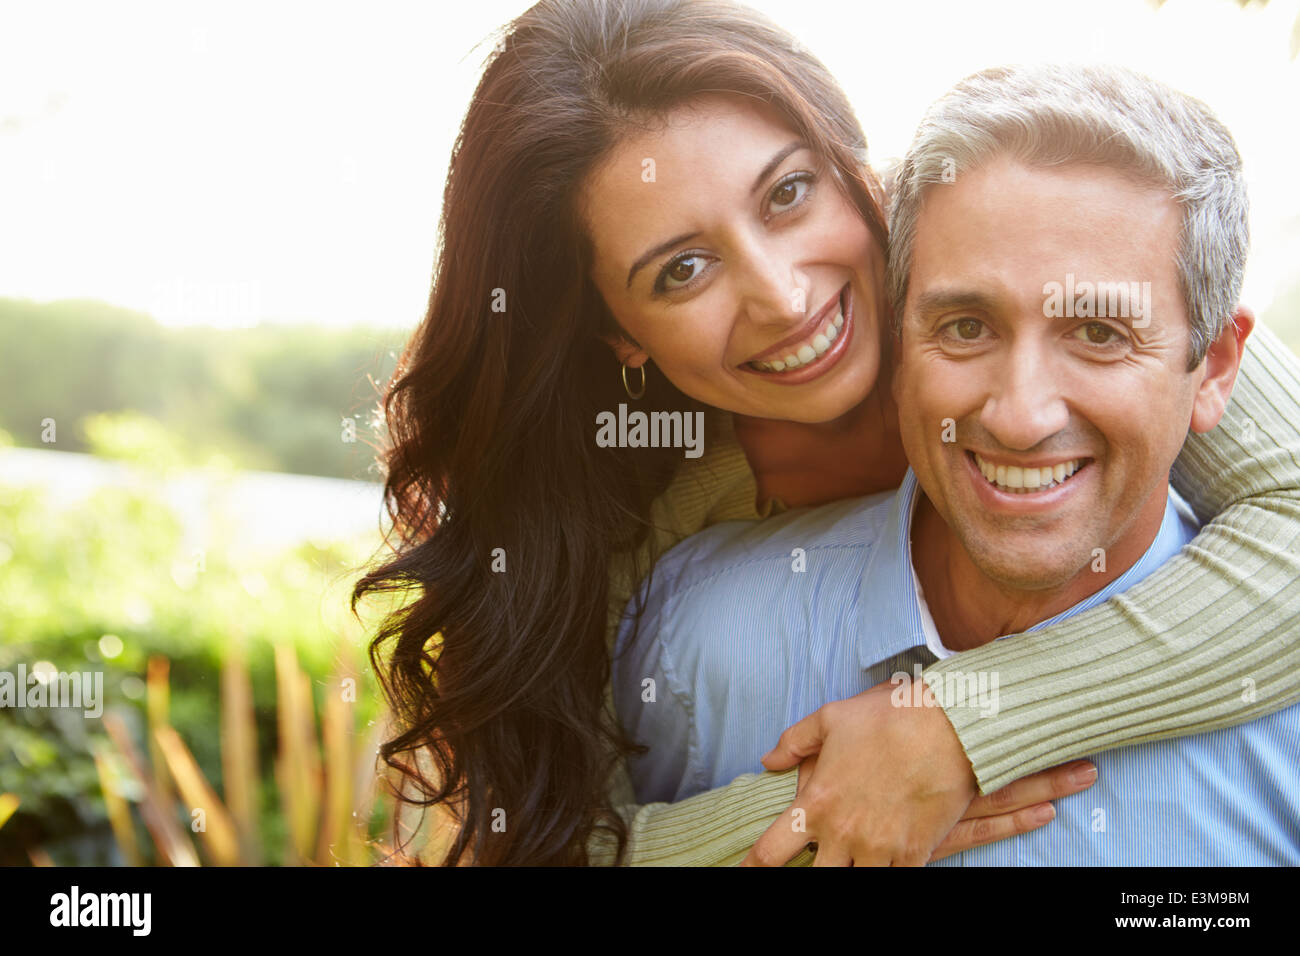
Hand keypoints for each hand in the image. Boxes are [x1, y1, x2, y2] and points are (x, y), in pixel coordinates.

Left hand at [739, 681, 1095, 865]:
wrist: (949, 726)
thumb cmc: (887, 718)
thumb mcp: (831, 718)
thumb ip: (794, 742)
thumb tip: (767, 761)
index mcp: (817, 803)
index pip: (771, 851)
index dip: (751, 867)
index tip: (742, 871)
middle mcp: (843, 833)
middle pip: (814, 878)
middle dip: (809, 874)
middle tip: (814, 862)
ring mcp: (879, 847)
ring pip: (855, 881)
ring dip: (851, 870)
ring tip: (851, 860)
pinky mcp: (914, 854)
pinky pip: (894, 879)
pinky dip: (887, 872)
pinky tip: (883, 864)